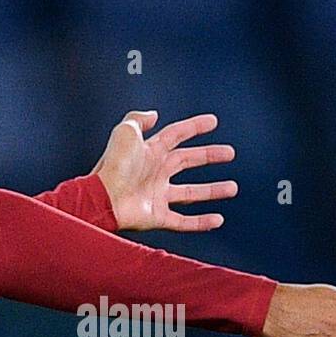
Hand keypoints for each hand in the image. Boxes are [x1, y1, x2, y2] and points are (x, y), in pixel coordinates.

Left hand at [91, 110, 236, 231]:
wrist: (103, 197)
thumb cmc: (113, 164)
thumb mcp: (125, 132)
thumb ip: (138, 119)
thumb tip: (154, 114)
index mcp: (149, 151)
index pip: (176, 135)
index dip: (194, 127)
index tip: (213, 121)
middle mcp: (155, 172)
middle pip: (187, 161)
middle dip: (209, 156)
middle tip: (230, 153)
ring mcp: (157, 195)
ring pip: (191, 192)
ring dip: (212, 190)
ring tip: (232, 188)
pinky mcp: (157, 216)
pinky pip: (183, 221)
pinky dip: (201, 222)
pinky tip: (218, 219)